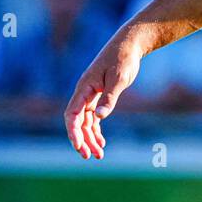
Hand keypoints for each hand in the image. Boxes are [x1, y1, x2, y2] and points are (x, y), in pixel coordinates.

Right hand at [64, 28, 145, 159]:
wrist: (130, 45)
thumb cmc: (123, 59)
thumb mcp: (118, 79)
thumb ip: (109, 98)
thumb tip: (99, 117)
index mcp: (84, 88)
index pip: (71, 114)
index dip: (73, 132)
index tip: (79, 146)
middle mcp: (84, 92)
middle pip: (77, 121)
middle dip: (82, 140)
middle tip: (90, 156)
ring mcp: (91, 94)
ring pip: (86, 121)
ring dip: (90, 137)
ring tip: (98, 154)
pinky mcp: (100, 94)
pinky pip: (93, 116)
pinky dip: (96, 129)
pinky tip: (101, 141)